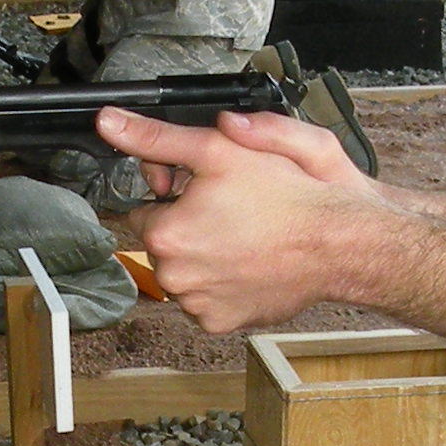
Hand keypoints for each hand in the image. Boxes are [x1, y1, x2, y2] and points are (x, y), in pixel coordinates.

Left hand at [97, 107, 385, 332]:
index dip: (173, 197)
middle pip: (163, 245)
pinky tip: (247, 265)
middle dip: (187, 228)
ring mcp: (196, 304)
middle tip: (229, 212)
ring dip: (203, 258)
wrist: (336, 243)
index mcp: (165, 233)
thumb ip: (156, 138)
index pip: (144, 211)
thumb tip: (109, 122)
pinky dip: (221, 287)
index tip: (204, 192)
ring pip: (184, 274)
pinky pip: (206, 302)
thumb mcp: (217, 149)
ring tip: (243, 238)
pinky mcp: (220, 323)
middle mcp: (173, 275)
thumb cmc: (286, 196)